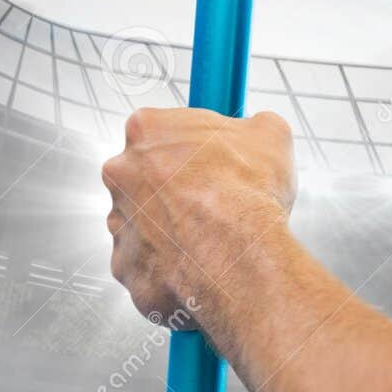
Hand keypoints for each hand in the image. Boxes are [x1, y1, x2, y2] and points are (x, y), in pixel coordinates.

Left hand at [102, 108, 295, 326]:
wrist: (240, 254)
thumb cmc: (248, 193)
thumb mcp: (272, 135)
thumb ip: (255, 125)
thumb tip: (261, 130)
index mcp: (147, 131)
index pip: (164, 130)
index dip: (195, 146)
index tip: (215, 158)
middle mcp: (121, 173)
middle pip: (147, 176)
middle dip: (178, 187)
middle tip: (218, 199)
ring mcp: (119, 223)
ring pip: (146, 222)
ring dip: (173, 227)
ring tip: (215, 235)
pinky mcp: (126, 266)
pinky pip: (148, 264)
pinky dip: (172, 266)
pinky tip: (203, 263)